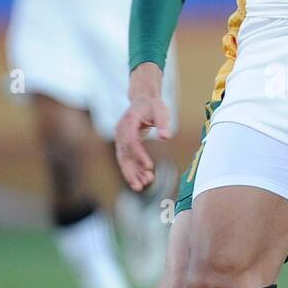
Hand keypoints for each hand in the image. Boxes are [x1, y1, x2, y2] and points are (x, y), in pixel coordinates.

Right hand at [116, 64, 172, 190]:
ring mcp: (121, 138)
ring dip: (132, 173)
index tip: (149, 167)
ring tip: (143, 186)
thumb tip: (166, 137)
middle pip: (124, 155)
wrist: (142, 101)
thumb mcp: (161, 110)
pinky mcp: (124, 144)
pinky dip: (134, 169)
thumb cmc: (153, 106)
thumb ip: (163, 123)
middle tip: (140, 186)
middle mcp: (121, 131)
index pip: (132, 142)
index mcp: (129, 122)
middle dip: (131, 171)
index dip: (139, 155)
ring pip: (124, 160)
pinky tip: (143, 179)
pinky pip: (127, 159)